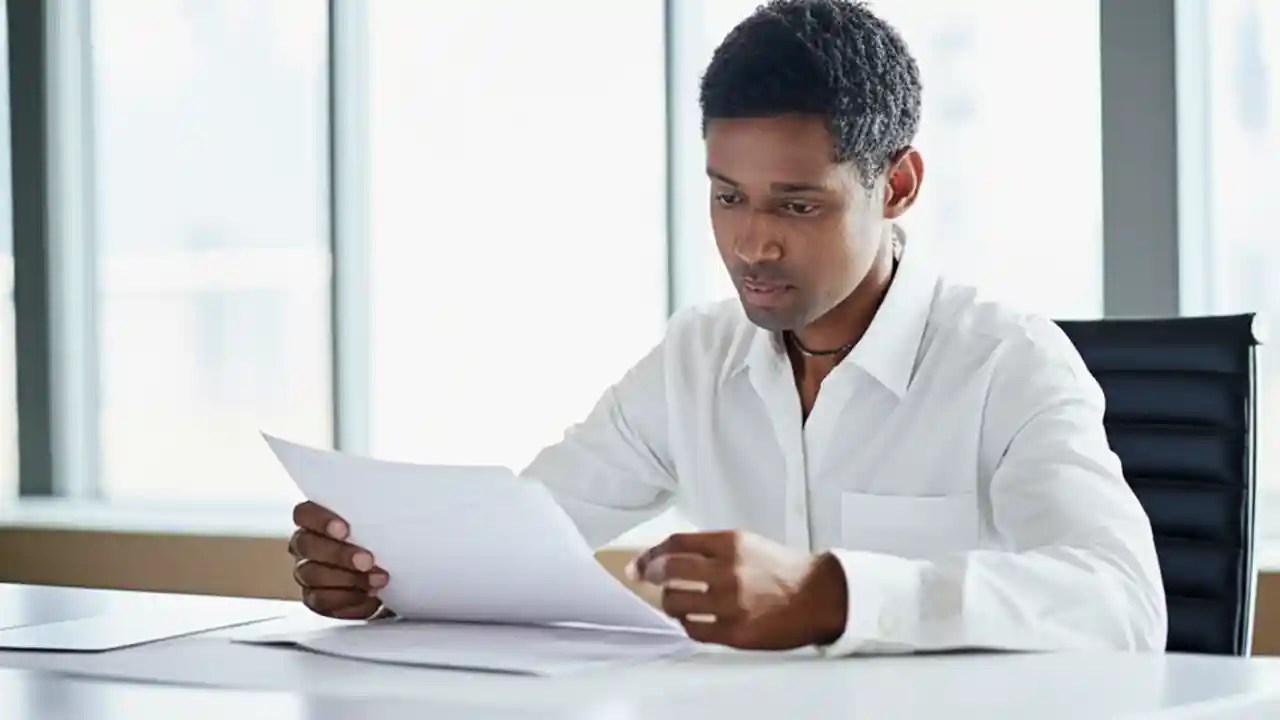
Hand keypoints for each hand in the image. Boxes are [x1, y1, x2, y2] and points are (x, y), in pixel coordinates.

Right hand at [289, 501, 390, 618]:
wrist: (386, 575)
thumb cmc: (379, 542)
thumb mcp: (378, 527)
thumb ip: (374, 521)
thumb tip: (394, 516)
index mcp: (315, 521)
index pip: (304, 513)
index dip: (320, 520)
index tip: (345, 530)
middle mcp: (305, 545)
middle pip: (307, 545)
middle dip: (338, 554)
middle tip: (367, 560)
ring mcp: (306, 572)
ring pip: (312, 574)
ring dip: (348, 578)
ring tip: (378, 580)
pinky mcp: (314, 597)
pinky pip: (322, 600)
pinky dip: (347, 598)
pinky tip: (368, 595)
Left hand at [630, 531, 846, 649]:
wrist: (817, 596)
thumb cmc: (782, 570)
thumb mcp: (747, 544)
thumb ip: (711, 549)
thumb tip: (670, 557)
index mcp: (731, 543)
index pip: (676, 543)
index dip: (652, 553)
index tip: (640, 562)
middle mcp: (728, 570)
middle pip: (669, 570)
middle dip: (650, 574)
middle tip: (644, 578)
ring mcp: (731, 603)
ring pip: (675, 601)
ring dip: (668, 602)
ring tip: (675, 602)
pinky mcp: (735, 632)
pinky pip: (694, 629)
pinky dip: (687, 623)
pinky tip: (693, 619)